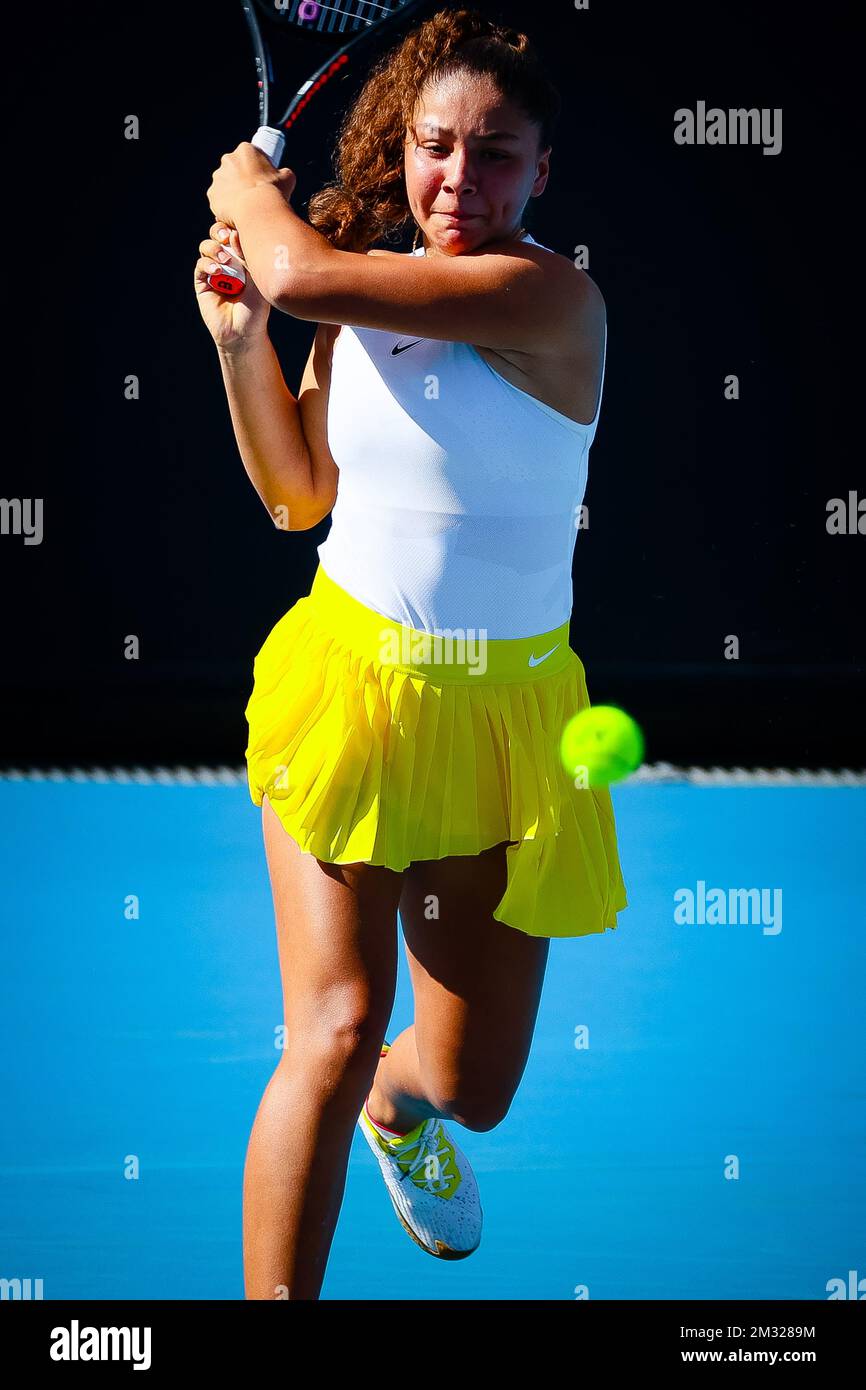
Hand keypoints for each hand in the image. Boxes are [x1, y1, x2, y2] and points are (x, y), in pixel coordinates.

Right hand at [193, 221, 270, 349]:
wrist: (244, 333)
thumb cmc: (256, 308)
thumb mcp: (257, 279)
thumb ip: (247, 257)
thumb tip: (235, 234)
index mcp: (243, 256)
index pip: (235, 231)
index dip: (234, 226)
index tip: (240, 231)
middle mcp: (228, 260)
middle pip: (217, 233)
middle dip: (220, 230)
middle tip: (227, 237)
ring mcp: (214, 269)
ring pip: (207, 246)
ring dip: (215, 249)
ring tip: (225, 260)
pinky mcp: (202, 281)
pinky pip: (200, 265)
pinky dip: (208, 264)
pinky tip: (217, 271)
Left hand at [207, 142, 295, 227]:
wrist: (258, 210)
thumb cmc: (273, 192)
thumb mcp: (287, 178)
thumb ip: (283, 173)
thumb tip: (283, 175)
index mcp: (246, 150)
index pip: (249, 157)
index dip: (256, 169)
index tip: (261, 180)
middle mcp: (228, 160)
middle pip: (234, 169)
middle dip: (241, 180)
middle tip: (253, 194)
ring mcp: (218, 177)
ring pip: (226, 185)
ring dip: (234, 193)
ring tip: (246, 206)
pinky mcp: (212, 194)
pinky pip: (219, 200)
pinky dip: (227, 206)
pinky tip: (238, 213)